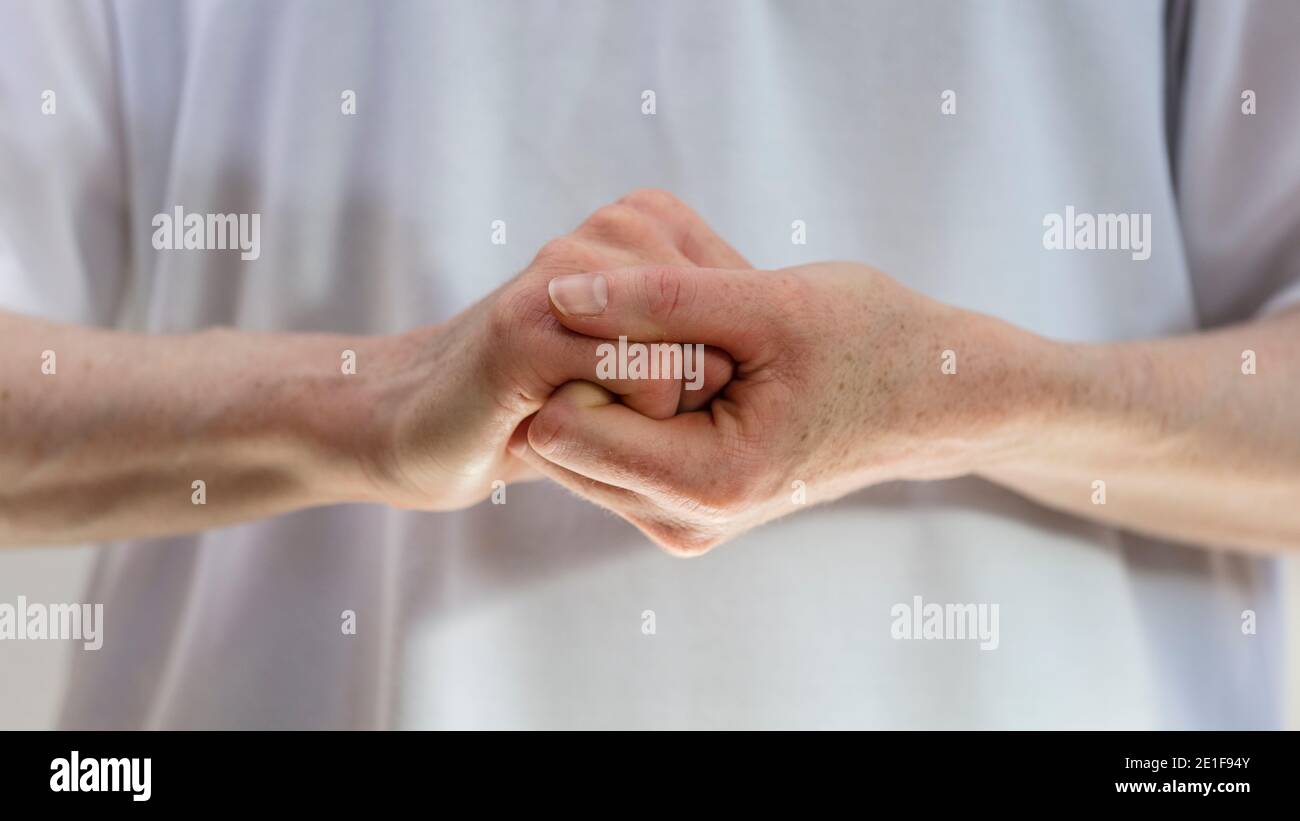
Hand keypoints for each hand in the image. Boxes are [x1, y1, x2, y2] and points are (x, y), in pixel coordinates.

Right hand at [358, 190, 749, 509]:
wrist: (426, 426)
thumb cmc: (546, 403)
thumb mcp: (639, 364)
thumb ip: (700, 334)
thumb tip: (785, 352)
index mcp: (643, 226)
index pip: (742, 298)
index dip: (722, 370)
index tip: (665, 401)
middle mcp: (609, 231)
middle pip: (721, 331)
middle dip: (695, 393)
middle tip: (617, 412)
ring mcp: (568, 270)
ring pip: (687, 354)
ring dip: (657, 413)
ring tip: (582, 412)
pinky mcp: (528, 324)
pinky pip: (639, 373)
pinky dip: (627, 421)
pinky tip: (563, 421)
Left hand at [510, 261, 1054, 552]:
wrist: (934, 394)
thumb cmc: (871, 340)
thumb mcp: (769, 304)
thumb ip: (658, 300)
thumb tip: (556, 292)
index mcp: (710, 482)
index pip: (560, 426)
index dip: (579, 355)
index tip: (632, 309)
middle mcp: (688, 523)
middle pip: (559, 445)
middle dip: (588, 377)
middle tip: (659, 323)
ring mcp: (688, 525)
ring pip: (577, 451)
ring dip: (607, 392)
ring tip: (682, 347)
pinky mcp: (690, 512)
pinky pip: (611, 457)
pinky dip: (629, 410)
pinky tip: (686, 372)